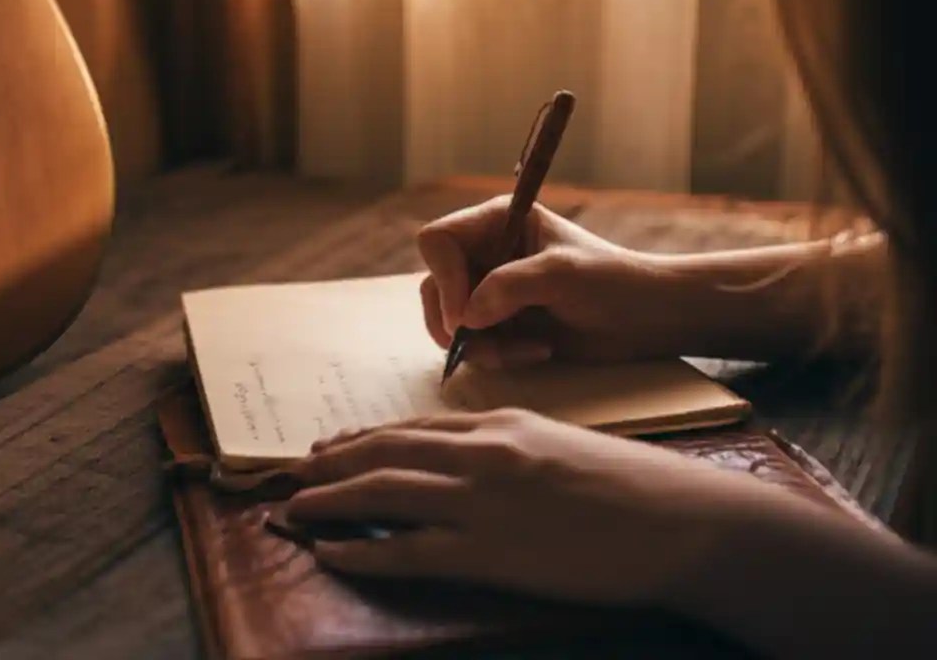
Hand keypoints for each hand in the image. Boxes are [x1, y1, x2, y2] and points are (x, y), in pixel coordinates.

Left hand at [286, 410, 803, 606]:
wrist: (684, 523)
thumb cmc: (635, 487)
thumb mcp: (562, 445)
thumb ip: (509, 446)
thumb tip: (468, 458)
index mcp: (501, 425)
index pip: (412, 428)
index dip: (362, 438)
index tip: (331, 446)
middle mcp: (480, 454)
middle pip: (384, 452)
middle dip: (332, 463)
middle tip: (295, 472)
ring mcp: (481, 502)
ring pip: (381, 493)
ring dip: (329, 500)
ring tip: (294, 508)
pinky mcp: (488, 552)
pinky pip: (405, 551)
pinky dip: (360, 550)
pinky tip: (330, 553)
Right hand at [417, 196, 688, 368]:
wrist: (646, 320)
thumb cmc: (612, 282)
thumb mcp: (562, 274)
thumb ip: (511, 286)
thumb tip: (465, 316)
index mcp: (496, 222)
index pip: (438, 242)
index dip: (443, 278)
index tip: (464, 315)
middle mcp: (485, 253)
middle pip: (433, 286)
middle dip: (455, 321)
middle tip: (480, 344)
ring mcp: (488, 291)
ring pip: (447, 322)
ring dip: (481, 344)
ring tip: (524, 349)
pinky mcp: (498, 326)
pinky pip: (470, 345)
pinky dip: (496, 356)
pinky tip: (537, 351)